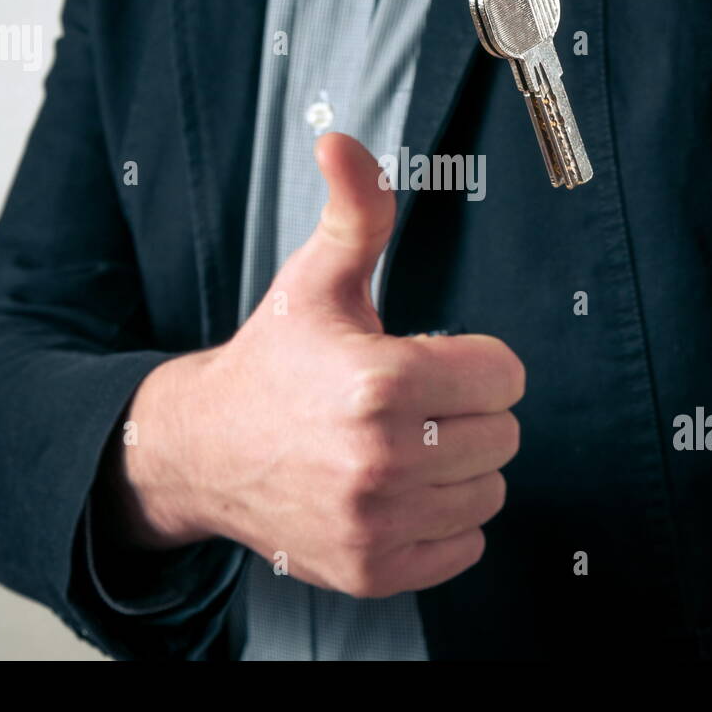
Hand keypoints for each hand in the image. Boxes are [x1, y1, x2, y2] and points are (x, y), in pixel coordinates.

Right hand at [111, 133, 524, 597]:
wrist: (206, 451)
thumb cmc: (274, 361)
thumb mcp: (316, 280)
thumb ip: (355, 211)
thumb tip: (342, 141)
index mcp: (380, 382)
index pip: (506, 375)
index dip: (475, 360)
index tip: (432, 358)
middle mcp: (381, 461)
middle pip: (504, 435)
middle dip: (468, 412)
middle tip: (412, 403)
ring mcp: (377, 523)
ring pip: (490, 492)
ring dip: (459, 467)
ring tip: (404, 444)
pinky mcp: (373, 570)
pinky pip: (466, 548)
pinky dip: (445, 522)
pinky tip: (399, 491)